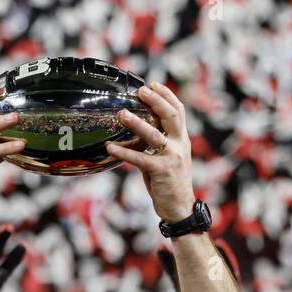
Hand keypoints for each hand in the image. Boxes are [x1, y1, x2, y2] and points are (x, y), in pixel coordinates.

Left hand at [106, 82, 194, 221]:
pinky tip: (110, 147)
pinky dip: (124, 152)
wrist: (179, 208)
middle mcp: (180, 145)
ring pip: (154, 134)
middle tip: (139, 91)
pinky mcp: (162, 171)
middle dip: (155, 100)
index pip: (178, 111)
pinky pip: (140, 158)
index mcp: (181, 140)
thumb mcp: (166, 159)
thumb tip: (134, 134)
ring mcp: (172, 157)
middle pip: (170, 116)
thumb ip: (155, 146)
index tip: (152, 84)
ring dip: (136, 123)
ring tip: (121, 114)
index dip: (166, 95)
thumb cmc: (169, 183)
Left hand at [149, 239, 241, 291]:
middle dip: (185, 249)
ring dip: (206, 250)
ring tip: (199, 235)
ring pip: (211, 265)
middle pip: (192, 265)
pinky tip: (222, 247)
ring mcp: (219, 288)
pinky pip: (231, 273)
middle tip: (176, 233)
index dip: (167, 261)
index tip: (160, 248)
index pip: (175, 274)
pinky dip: (227, 260)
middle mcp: (203, 288)